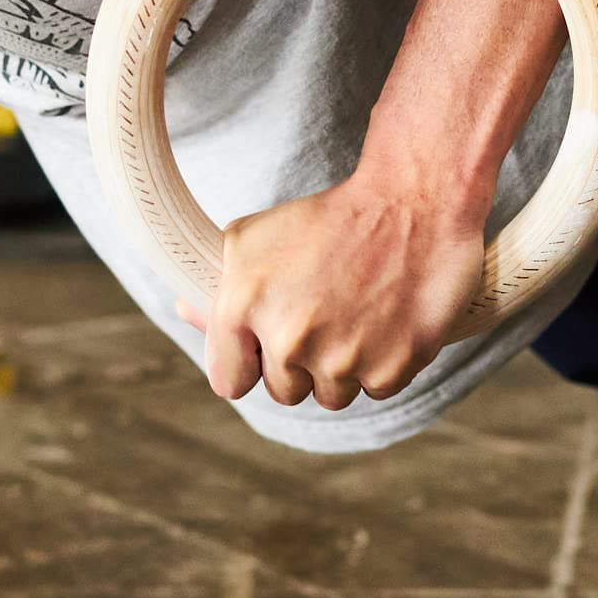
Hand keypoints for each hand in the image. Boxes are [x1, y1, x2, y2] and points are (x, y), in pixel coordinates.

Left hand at [178, 165, 489, 409]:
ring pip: (330, 394)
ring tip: (355, 313)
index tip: (262, 350)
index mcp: (243, 306)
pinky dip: (381, 363)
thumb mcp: (254, 237)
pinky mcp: (390, 369)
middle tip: (321, 316)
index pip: (229, 381)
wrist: (413, 203)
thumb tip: (184, 312)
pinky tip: (385, 319)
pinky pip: (375, 389)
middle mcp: (288, 340)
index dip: (247, 364)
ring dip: (340, 367)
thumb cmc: (327, 218)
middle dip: (298, 364)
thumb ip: (218, 284)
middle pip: (283, 391)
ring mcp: (341, 360)